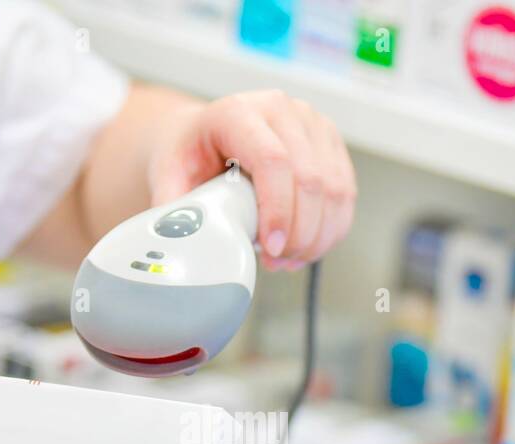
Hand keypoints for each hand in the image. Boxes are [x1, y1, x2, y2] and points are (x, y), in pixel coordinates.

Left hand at [147, 90, 356, 270]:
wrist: (204, 137)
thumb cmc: (188, 156)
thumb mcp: (168, 179)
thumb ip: (174, 212)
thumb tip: (182, 248)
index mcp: (238, 112)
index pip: (273, 160)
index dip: (278, 209)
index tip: (270, 247)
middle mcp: (282, 110)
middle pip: (311, 179)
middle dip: (299, 234)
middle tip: (275, 261)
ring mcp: (312, 124)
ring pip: (335, 190)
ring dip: (316, 237)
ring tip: (286, 258)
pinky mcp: (330, 144)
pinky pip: (345, 195)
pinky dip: (330, 231)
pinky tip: (305, 248)